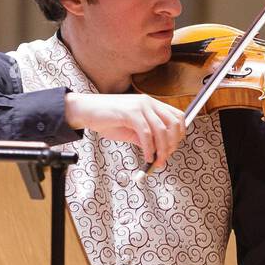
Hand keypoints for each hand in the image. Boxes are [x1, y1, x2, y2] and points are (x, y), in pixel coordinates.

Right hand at [66, 92, 186, 169]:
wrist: (86, 110)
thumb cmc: (107, 119)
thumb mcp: (131, 129)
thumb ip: (146, 137)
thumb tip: (159, 150)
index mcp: (151, 104)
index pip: (177, 116)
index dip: (179, 134)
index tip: (172, 148)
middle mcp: (148, 102)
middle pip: (173, 123)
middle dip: (172, 144)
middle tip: (165, 157)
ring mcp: (140, 106)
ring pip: (161, 130)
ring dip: (162, 150)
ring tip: (156, 161)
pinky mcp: (130, 113)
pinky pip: (146, 134)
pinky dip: (149, 148)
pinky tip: (147, 157)